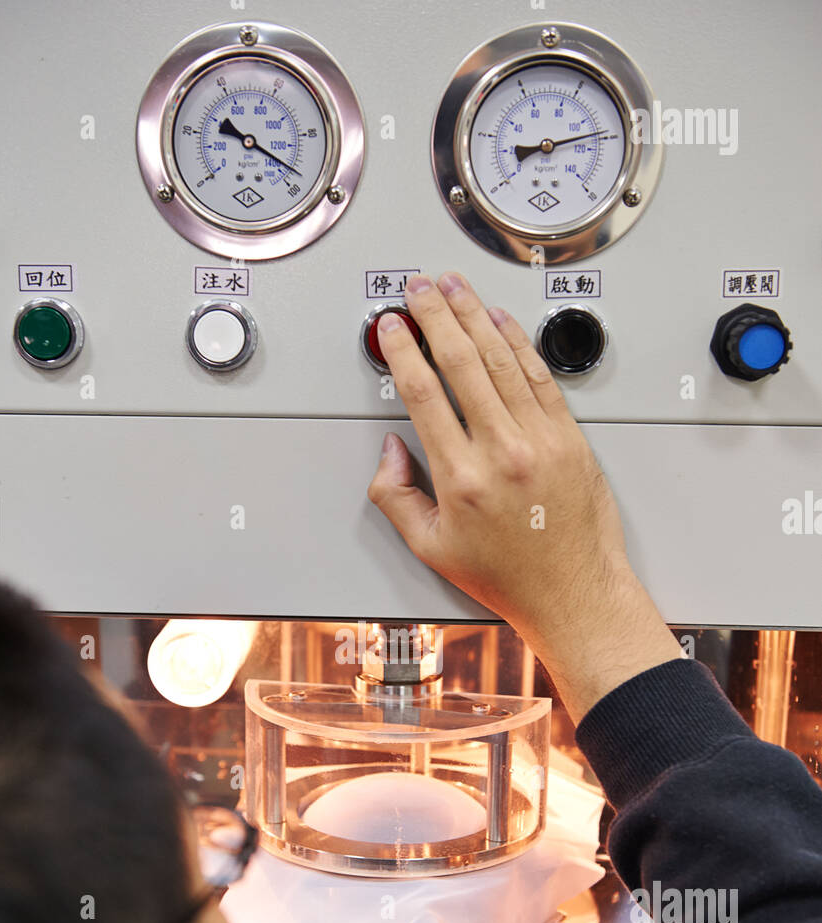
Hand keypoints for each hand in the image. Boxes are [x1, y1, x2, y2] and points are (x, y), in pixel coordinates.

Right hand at [367, 271, 681, 722]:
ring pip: (502, 359)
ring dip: (475, 315)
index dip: (404, 351)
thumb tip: (390, 452)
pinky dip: (518, 342)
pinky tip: (502, 320)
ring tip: (454, 287)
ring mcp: (540, 440)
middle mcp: (502, 452)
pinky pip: (540, 376)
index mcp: (461, 479)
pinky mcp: (570, 438)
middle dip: (435, 315)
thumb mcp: (430, 549)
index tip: (392, 328)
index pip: (424, 393)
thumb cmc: (508, 576)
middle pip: (462, 361)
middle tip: (419, 288)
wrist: (572, 593)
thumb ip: (397, 497)